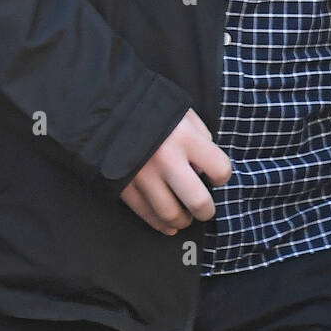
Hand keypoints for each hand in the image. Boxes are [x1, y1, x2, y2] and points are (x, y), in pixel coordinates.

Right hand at [119, 107, 232, 235]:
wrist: (108, 105)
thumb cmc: (151, 107)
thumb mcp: (182, 112)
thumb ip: (200, 137)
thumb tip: (204, 169)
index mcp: (185, 137)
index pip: (220, 169)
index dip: (222, 175)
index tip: (216, 175)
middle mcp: (166, 159)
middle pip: (198, 201)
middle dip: (207, 210)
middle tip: (206, 209)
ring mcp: (143, 175)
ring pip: (171, 215)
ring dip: (183, 221)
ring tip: (186, 217)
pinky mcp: (125, 185)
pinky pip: (146, 214)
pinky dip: (160, 224)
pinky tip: (168, 224)